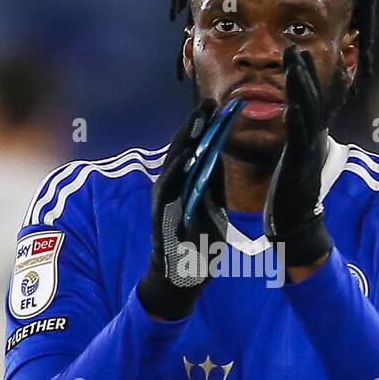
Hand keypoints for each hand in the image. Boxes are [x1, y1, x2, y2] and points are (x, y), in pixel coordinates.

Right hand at [136, 99, 229, 318]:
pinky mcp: (160, 214)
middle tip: (209, 103)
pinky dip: (176, 171)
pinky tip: (187, 156)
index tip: (218, 104)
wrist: (183, 276)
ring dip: (185, 140)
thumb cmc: (197, 242)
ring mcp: (163, 200)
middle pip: (181, 149)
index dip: (203, 126)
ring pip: (172, 163)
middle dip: (194, 125)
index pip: (192, 148)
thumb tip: (217, 153)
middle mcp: (170, 186)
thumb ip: (212, 183)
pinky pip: (168, 188)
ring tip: (198, 120)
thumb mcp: (211, 207)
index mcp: (183, 183)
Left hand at [265, 46, 332, 267]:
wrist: (296, 222)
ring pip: (306, 113)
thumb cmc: (289, 191)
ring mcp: (306, 150)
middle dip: (302, 72)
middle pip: (310, 98)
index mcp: (307, 135)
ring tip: (293, 67)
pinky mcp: (299, 164)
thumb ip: (292, 136)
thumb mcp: (292, 156)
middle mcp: (311, 139)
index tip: (298, 52)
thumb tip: (289, 116)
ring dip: (300, 89)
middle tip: (294, 48)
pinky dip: (296, 122)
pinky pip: (299, 139)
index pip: (308, 98)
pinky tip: (291, 106)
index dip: (305, 75)